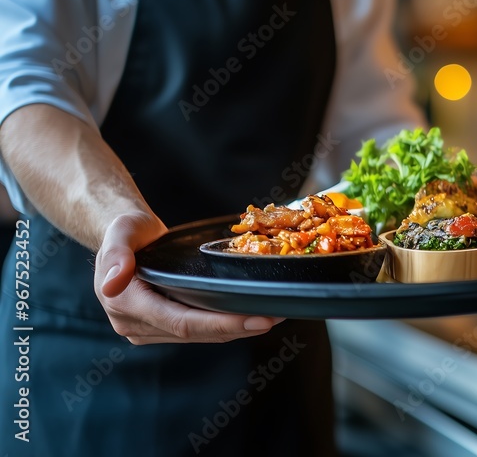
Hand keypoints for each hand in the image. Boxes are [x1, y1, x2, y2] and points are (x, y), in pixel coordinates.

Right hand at [95, 212, 284, 343]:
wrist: (126, 238)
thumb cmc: (127, 230)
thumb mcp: (120, 232)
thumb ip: (116, 254)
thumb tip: (113, 284)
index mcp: (125, 304)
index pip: (182, 323)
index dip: (220, 324)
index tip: (255, 320)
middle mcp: (134, 324)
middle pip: (195, 333)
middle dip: (236, 328)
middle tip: (273, 318)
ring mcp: (147, 330)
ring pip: (199, 336)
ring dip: (235, 330)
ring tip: (270, 318)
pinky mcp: (160, 328)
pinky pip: (197, 331)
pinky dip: (224, 326)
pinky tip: (249, 318)